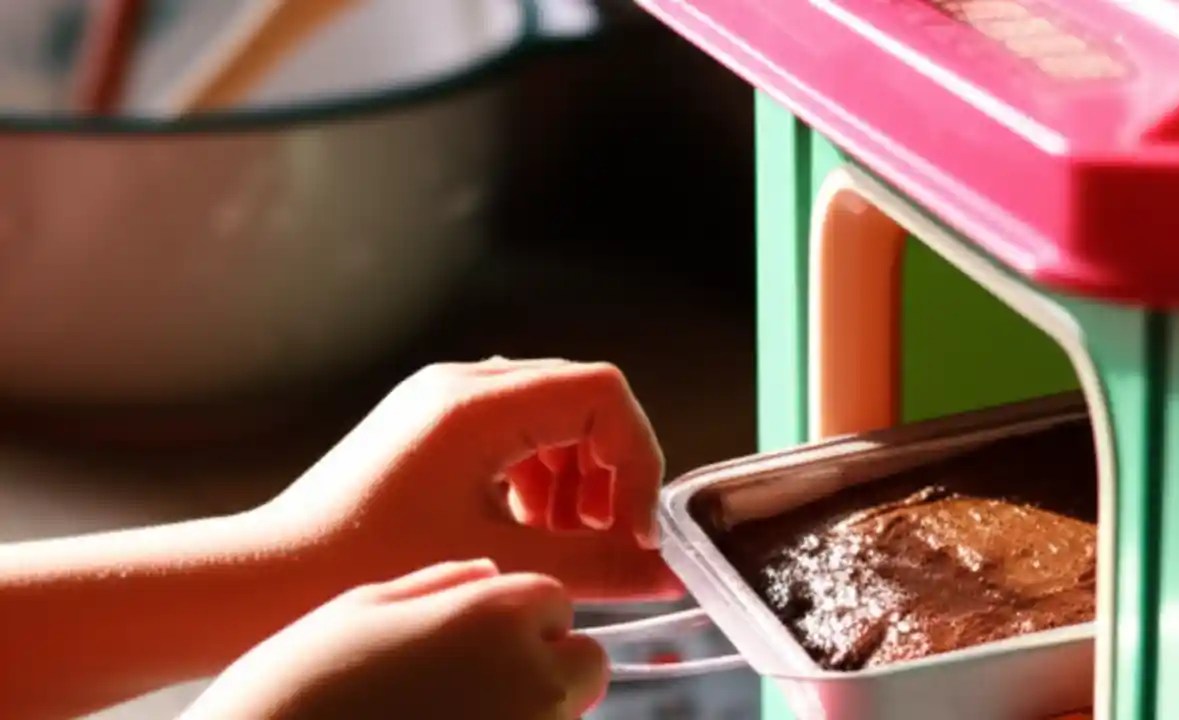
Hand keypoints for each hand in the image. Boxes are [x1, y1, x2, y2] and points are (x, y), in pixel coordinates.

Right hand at [182, 560, 609, 719]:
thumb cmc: (297, 687)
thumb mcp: (361, 607)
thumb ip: (441, 584)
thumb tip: (490, 572)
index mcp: (494, 616)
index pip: (557, 601)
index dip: (520, 616)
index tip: (475, 634)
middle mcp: (530, 681)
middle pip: (583, 667)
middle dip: (546, 667)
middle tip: (471, 681)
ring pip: (558, 714)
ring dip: (521, 707)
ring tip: (440, 709)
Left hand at [264, 358, 681, 601]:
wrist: (268, 578)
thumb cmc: (361, 567)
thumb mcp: (497, 567)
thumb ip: (596, 567)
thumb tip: (664, 572)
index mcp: (479, 404)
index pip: (603, 394)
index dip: (635, 460)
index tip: (633, 530)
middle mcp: (462, 386)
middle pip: (582, 400)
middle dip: (609, 472)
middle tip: (607, 539)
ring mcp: (444, 401)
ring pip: (552, 417)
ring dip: (576, 479)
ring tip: (564, 543)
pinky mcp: (431, 426)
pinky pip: (515, 433)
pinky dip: (539, 479)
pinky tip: (524, 531)